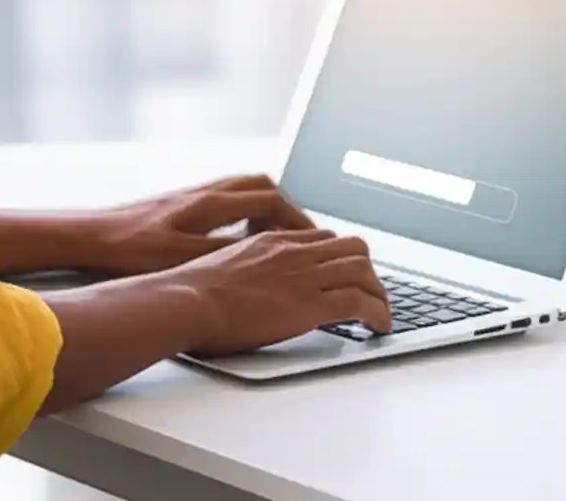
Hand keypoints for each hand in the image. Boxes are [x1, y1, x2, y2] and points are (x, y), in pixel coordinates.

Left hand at [90, 175, 314, 275]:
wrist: (91, 235)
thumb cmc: (129, 248)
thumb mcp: (182, 258)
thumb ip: (226, 253)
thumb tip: (262, 253)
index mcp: (211, 203)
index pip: (271, 200)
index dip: (297, 219)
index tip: (312, 238)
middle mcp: (207, 191)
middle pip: (264, 188)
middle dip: (289, 210)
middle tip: (304, 234)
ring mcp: (194, 195)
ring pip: (246, 190)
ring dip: (269, 208)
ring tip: (279, 235)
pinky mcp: (183, 203)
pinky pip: (229, 198)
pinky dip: (246, 213)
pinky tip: (241, 236)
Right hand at [165, 229, 391, 356]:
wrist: (183, 301)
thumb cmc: (188, 293)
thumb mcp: (220, 267)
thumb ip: (241, 271)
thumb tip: (240, 288)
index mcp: (271, 241)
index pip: (321, 238)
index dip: (338, 256)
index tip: (342, 272)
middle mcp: (293, 252)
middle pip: (351, 246)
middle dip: (367, 269)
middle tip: (370, 291)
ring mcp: (303, 276)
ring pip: (363, 269)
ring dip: (379, 292)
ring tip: (382, 312)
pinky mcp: (309, 304)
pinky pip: (359, 302)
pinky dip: (378, 313)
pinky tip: (380, 327)